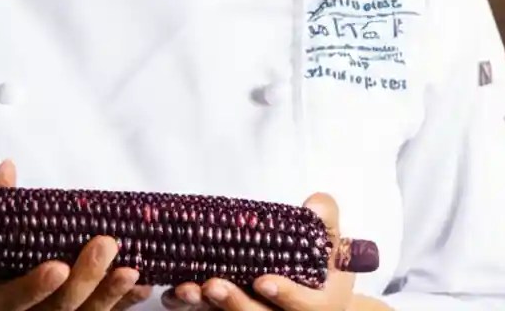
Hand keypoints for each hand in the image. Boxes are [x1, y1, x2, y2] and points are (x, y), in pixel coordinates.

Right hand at [0, 160, 152, 310]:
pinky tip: (143, 285)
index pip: (13, 299)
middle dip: (84, 280)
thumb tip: (6, 169)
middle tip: (105, 244)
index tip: (58, 267)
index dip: (35, 287)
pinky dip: (123, 301)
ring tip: (130, 269)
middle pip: (57, 308)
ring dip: (109, 294)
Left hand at [160, 193, 386, 310]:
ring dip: (206, 307)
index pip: (303, 307)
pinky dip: (189, 307)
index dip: (285, 296)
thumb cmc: (322, 264)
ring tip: (187, 289)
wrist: (315, 291)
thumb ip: (325, 221)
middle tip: (214, 285)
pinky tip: (173, 294)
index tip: (263, 280)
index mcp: (317, 305)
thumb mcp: (331, 242)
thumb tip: (313, 204)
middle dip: (236, 304)